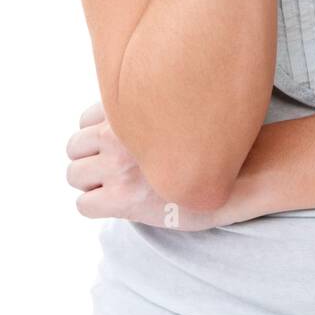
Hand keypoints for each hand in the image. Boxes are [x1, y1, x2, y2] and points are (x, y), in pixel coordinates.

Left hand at [65, 100, 221, 231]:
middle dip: (90, 159)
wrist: (240, 174)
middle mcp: (120, 133)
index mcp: (130, 108)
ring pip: (74, 175)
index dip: (98, 136)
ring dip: (91, 183)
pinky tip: (120, 204)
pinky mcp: (123, 198)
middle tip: (114, 170)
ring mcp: (120, 166)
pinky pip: (84, 204)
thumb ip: (142, 112)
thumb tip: (114, 121)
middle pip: (73, 146)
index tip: (118, 147)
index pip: (85, 120)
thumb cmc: (211, 143)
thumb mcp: (175, 111)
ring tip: (118, 186)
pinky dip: (96, 206)